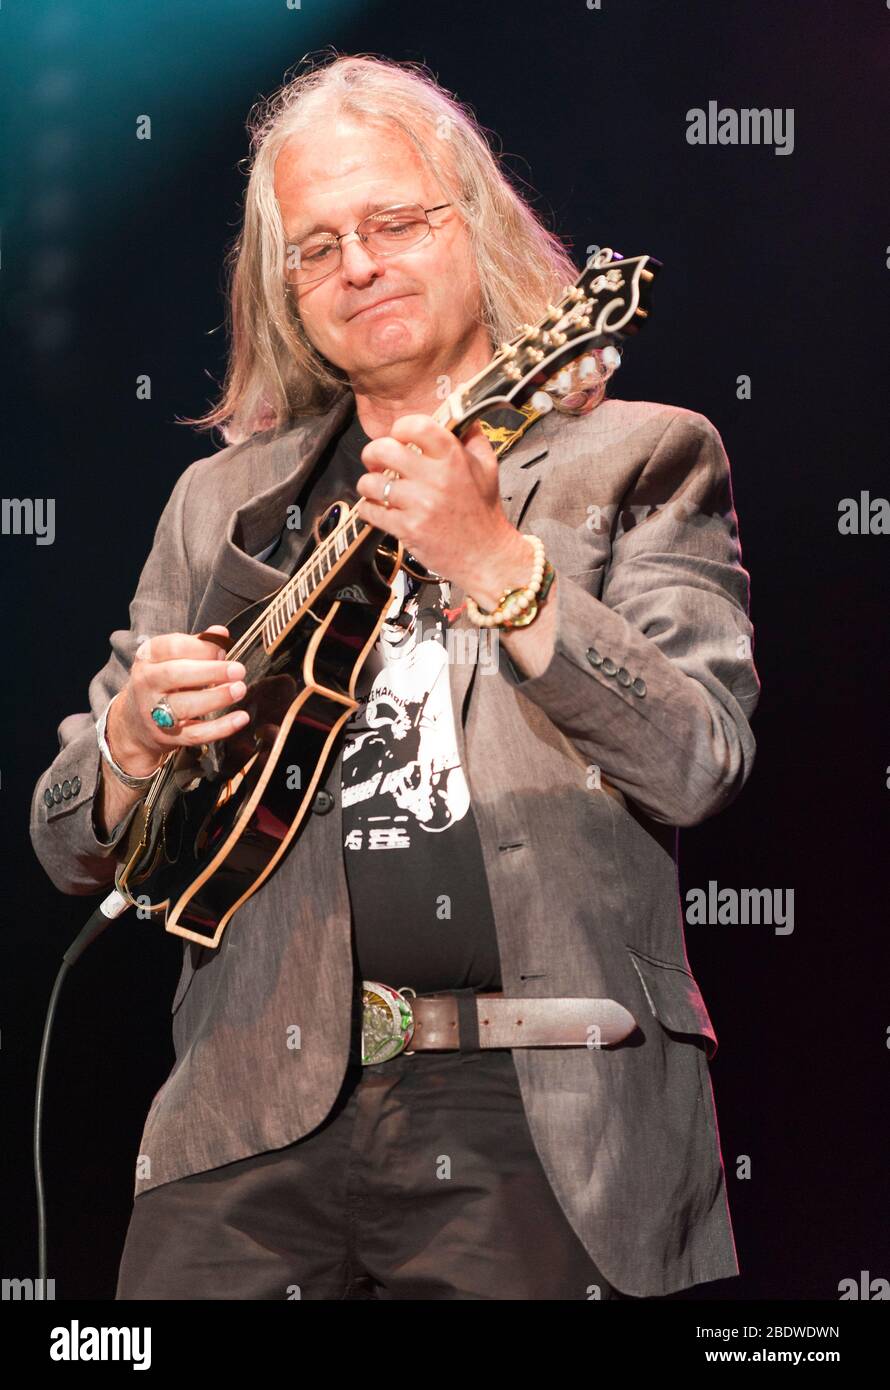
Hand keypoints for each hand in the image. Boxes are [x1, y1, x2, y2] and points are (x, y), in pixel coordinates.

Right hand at [108, 625, 248, 775]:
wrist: (134, 723)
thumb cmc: (162, 682)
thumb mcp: (171, 659)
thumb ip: (198, 646)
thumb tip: (221, 634)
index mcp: (148, 658)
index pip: (172, 647)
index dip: (201, 647)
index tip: (223, 649)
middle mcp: (147, 684)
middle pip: (175, 675)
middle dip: (210, 671)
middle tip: (238, 670)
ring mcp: (155, 712)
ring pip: (184, 706)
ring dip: (216, 698)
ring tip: (240, 689)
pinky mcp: (168, 736)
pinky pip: (196, 733)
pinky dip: (221, 728)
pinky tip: (240, 718)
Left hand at [354, 414, 531, 598]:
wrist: (487, 556)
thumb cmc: (483, 511)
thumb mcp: (487, 466)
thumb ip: (471, 435)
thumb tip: (458, 407)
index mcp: (453, 458)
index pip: (414, 425)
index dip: (400, 428)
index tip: (399, 438)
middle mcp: (435, 479)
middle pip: (383, 449)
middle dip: (373, 453)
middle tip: (377, 461)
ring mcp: (419, 505)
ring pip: (370, 483)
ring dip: (369, 485)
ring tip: (379, 490)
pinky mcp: (407, 529)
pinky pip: (370, 511)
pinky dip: (369, 510)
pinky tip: (380, 510)